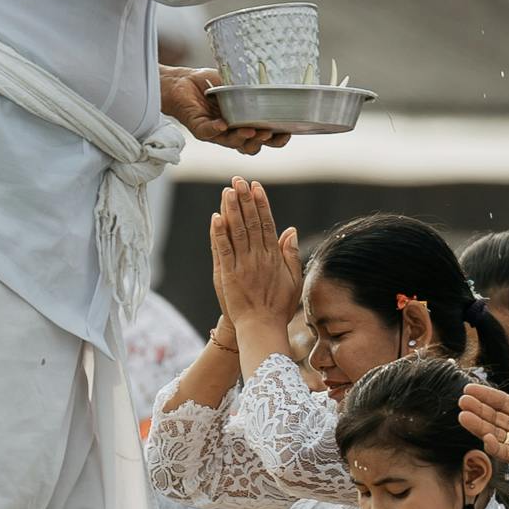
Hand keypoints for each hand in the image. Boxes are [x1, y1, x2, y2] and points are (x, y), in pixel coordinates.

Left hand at [162, 63, 285, 155]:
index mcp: (244, 124)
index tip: (288, 132)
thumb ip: (252, 87)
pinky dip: (216, 129)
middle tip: (269, 132)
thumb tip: (275, 81)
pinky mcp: (199, 129)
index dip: (278, 139)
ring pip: (233, 143)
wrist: (180, 82)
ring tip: (251, 129)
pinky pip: (209, 133)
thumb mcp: (236, 84)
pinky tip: (223, 123)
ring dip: (243, 138)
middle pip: (251, 147)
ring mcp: (215, 133)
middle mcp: (231, 132)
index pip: (265, 139)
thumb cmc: (209, 84)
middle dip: (263, 142)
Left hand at [210, 181, 303, 344]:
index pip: (267, 223)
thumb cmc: (278, 306)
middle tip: (239, 180)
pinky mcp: (228, 274)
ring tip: (228, 190)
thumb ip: (290, 253)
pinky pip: (223, 250)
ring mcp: (243, 265)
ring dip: (232, 210)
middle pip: (251, 222)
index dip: (261, 203)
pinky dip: (219, 233)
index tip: (256, 186)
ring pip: (237, 232)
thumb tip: (290, 229)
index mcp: (274, 256)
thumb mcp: (293, 279)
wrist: (262, 327)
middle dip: (245, 199)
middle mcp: (259, 257)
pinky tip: (216, 217)